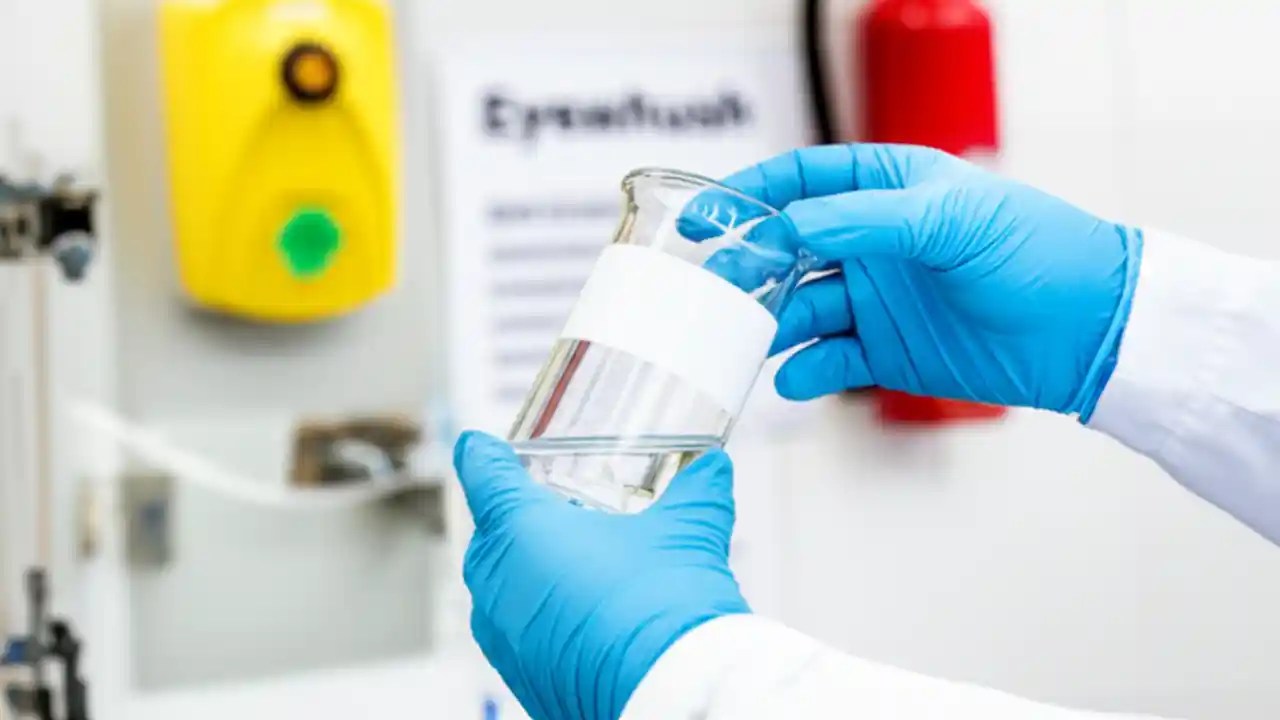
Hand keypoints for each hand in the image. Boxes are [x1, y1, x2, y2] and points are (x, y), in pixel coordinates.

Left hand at [455, 431, 748, 719]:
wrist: (670, 699)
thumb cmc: (664, 609)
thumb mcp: (688, 533)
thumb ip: (698, 490)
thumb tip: (714, 467)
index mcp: (521, 529)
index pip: (482, 473)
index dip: (482, 454)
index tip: (480, 445)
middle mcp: (496, 580)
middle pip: (492, 532)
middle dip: (519, 519)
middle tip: (559, 510)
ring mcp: (501, 636)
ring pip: (502, 585)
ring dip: (530, 571)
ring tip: (580, 567)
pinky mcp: (518, 678)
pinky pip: (516, 632)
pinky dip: (541, 616)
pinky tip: (587, 616)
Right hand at [702, 144, 1141, 416]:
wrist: (1087, 329)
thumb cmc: (1033, 251)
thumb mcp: (946, 218)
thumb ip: (862, 220)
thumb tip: (787, 227)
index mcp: (889, 189)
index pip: (804, 181)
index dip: (753, 195)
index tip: (709, 214)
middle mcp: (875, 242)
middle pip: (790, 249)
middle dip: (751, 266)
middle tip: (718, 287)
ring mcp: (878, 299)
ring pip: (803, 307)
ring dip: (773, 322)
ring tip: (752, 338)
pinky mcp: (888, 352)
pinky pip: (831, 359)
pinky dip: (807, 370)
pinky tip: (795, 378)